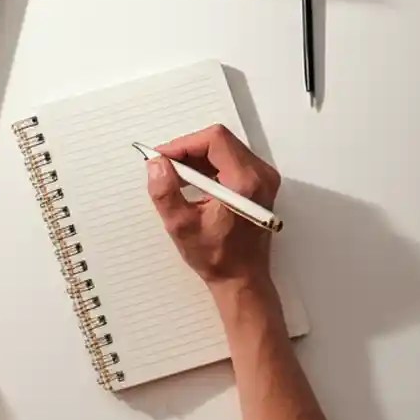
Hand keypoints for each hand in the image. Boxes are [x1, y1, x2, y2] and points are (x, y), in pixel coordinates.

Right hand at [146, 125, 281, 290]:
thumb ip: (165, 192)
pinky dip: (207, 164)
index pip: (214, 141)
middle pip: (219, 141)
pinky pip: (230, 159)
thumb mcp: (181, 226)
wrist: (242, 278)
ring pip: (224, 148)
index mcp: (245, 183)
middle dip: (188, 150)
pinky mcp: (259, 183)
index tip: (162, 158)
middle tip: (165, 167)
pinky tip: (192, 182)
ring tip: (175, 177)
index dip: (183, 144)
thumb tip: (157, 164)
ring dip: (196, 157)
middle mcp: (260, 176)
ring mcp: (263, 178)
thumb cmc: (217, 257)